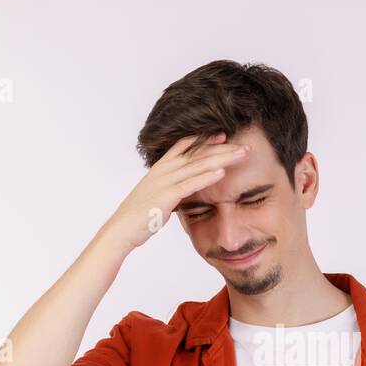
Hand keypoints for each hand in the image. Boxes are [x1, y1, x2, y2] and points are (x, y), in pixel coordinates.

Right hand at [101, 131, 249, 250]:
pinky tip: (222, 173)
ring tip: (242, 153)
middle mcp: (163, 170)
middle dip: (222, 148)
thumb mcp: (156, 197)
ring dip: (222, 159)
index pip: (185, 147)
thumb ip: (170, 189)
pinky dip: (206, 177)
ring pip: (198, 165)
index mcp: (160, 168)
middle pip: (197, 154)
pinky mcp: (166, 196)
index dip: (204, 140)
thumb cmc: (138, 217)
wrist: (121, 230)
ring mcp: (164, 181)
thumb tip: (182, 191)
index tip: (223, 135)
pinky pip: (190, 184)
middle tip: (244, 144)